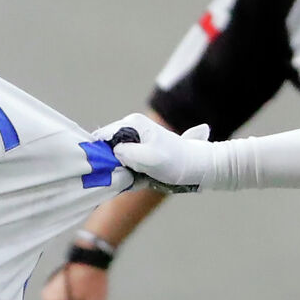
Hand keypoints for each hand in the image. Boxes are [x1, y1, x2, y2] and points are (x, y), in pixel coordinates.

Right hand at [96, 116, 212, 192]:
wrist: (196, 166)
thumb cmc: (175, 162)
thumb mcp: (149, 159)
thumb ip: (127, 153)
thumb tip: (112, 152)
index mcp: (132, 123)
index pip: (103, 136)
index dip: (102, 154)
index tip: (112, 169)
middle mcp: (131, 126)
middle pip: (108, 147)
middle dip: (114, 163)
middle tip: (130, 175)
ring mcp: (135, 137)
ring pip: (116, 156)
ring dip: (123, 170)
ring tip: (139, 176)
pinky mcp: (139, 148)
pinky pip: (126, 161)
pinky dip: (130, 171)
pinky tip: (141, 177)